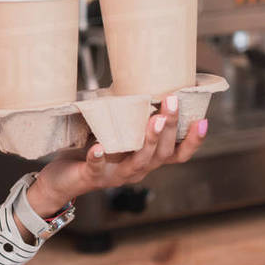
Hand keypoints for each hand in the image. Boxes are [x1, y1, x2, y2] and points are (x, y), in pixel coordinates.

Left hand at [29, 94, 209, 214]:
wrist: (61, 181)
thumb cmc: (92, 152)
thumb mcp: (116, 135)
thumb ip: (128, 119)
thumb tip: (138, 82)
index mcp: (146, 160)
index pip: (177, 155)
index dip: (193, 141)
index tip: (203, 120)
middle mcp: (136, 170)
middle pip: (161, 154)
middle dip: (169, 128)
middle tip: (172, 102)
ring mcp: (115, 175)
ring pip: (139, 162)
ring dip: (148, 141)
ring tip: (153, 121)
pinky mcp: (91, 176)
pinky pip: (98, 168)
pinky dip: (100, 158)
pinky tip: (100, 147)